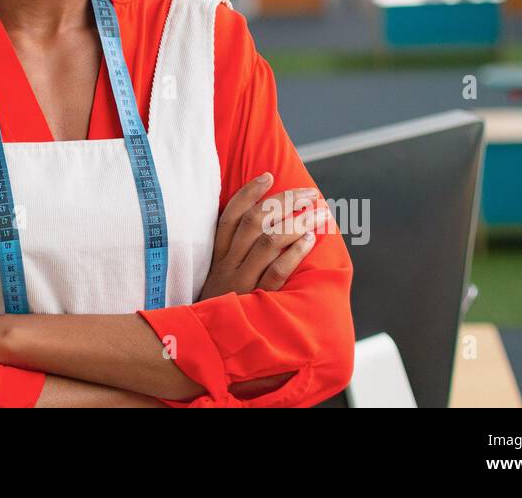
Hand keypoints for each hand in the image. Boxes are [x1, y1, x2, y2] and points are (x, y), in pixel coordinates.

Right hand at [198, 173, 331, 300]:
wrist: (203, 347)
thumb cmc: (218, 310)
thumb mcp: (217, 280)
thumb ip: (232, 256)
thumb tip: (262, 227)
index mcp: (217, 256)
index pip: (230, 216)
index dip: (248, 193)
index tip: (269, 176)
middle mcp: (227, 265)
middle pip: (254, 222)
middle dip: (283, 202)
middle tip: (309, 192)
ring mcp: (240, 283)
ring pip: (268, 242)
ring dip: (296, 223)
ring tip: (318, 212)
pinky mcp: (254, 302)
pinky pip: (275, 273)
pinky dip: (293, 254)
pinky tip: (310, 241)